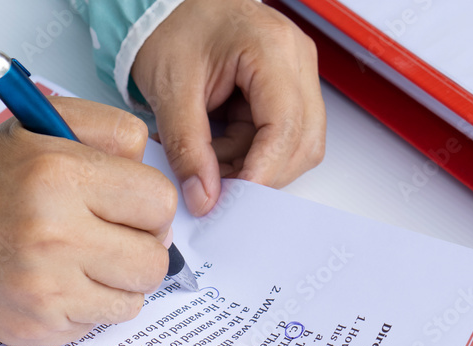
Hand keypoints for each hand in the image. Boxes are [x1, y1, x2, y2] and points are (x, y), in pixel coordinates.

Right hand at [0, 97, 176, 345]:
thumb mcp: (37, 126)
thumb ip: (106, 129)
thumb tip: (152, 164)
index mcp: (60, 175)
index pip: (159, 201)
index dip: (151, 207)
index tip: (132, 210)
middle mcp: (56, 233)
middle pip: (154, 259)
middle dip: (141, 249)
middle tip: (114, 241)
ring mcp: (48, 287)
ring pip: (135, 297)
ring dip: (118, 282)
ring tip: (85, 264)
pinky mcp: (39, 326)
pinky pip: (99, 323)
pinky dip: (87, 307)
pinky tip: (58, 285)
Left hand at [132, 0, 325, 215]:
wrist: (169, 8)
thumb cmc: (171, 29)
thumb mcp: (171, 91)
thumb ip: (187, 149)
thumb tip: (204, 198)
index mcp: (271, 48)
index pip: (286, 126)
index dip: (263, 171)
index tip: (232, 199)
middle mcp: (295, 60)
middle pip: (304, 141)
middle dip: (263, 174)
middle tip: (219, 189)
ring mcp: (295, 75)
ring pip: (297, 146)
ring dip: (254, 166)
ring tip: (209, 161)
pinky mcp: (285, 91)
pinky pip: (281, 139)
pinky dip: (250, 155)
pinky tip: (218, 149)